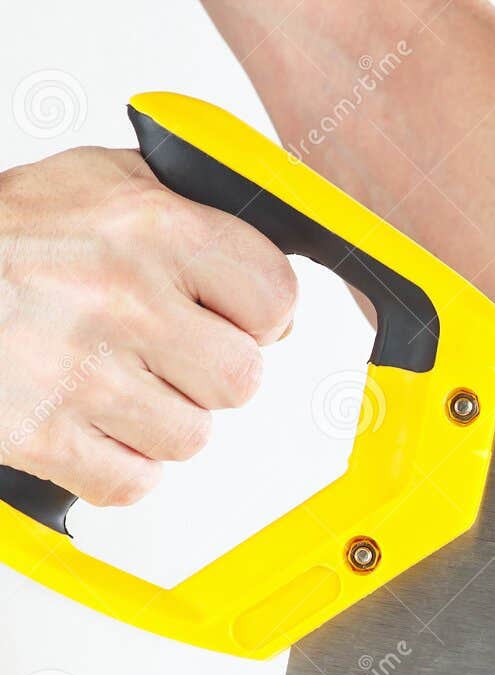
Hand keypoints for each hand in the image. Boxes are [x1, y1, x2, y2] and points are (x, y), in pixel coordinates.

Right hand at [0, 147, 295, 504]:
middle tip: (163, 355)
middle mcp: (122, 296)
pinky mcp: (41, 434)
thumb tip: (272, 245)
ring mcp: (82, 370)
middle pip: (241, 379)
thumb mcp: (94, 182)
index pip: (275, 295)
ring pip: (192, 437)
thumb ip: (185, 207)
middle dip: (207, 376)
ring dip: (160, 422)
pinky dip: (115, 466)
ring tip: (111, 383)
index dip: (265, 317)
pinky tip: (86, 425)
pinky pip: (134, 481)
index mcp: (148, 226)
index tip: (240, 320)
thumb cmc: (1, 238)